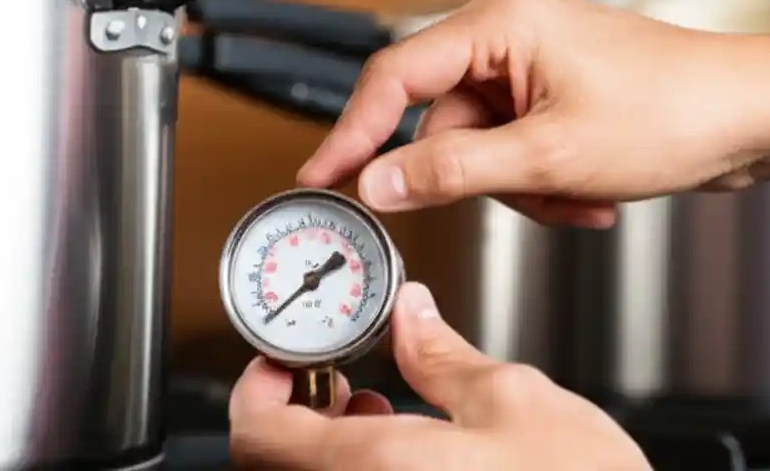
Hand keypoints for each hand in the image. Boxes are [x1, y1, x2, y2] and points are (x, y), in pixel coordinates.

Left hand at [229, 282, 650, 469]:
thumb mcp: (512, 398)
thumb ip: (441, 353)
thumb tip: (413, 315)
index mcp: (373, 470)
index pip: (257, 434)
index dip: (258, 384)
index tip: (283, 358)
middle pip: (275, 464)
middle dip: (293, 411)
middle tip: (328, 374)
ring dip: (321, 443)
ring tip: (368, 406)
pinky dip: (357, 468)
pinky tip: (403, 447)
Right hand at [297, 0, 769, 226]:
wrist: (749, 116)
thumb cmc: (672, 110)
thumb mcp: (549, 156)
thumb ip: (453, 171)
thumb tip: (381, 180)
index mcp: (499, 23)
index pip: (394, 77)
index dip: (352, 133)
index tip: (323, 178)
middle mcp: (510, 35)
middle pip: (442, 124)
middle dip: (482, 179)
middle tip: (528, 198)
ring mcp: (535, 67)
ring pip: (482, 149)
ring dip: (523, 189)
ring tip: (578, 196)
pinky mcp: (556, 96)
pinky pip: (518, 152)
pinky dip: (545, 184)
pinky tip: (589, 193)